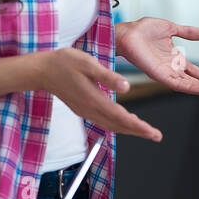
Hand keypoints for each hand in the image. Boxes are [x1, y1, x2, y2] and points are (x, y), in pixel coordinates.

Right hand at [39, 47, 163, 141]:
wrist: (41, 69)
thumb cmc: (64, 62)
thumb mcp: (88, 64)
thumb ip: (108, 76)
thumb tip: (127, 87)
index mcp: (94, 99)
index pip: (122, 117)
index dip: (139, 126)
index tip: (153, 133)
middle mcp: (90, 109)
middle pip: (119, 126)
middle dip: (139, 131)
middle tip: (156, 136)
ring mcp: (85, 111)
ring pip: (111, 125)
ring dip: (129, 129)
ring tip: (145, 131)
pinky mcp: (82, 109)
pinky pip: (103, 121)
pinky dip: (117, 124)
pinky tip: (124, 121)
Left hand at [115, 17, 198, 104]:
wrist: (127, 32)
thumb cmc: (143, 30)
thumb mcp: (171, 29)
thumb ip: (188, 32)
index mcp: (177, 60)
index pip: (197, 73)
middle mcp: (173, 69)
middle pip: (197, 83)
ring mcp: (167, 74)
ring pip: (190, 86)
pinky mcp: (160, 75)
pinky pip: (179, 84)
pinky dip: (192, 88)